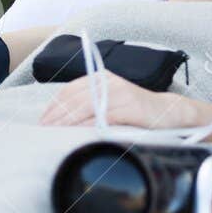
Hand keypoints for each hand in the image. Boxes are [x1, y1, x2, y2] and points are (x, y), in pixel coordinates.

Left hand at [38, 71, 200, 129]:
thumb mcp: (110, 102)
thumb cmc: (136, 112)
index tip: (43, 121)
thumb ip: (91, 105)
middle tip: (44, 130)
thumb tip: (63, 120)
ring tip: (55, 133)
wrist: (168, 113)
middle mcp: (108, 81)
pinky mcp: (129, 106)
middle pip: (74, 98)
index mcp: (101, 78)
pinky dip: (88, 125)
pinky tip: (78, 134)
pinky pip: (103, 116)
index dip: (54, 106)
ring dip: (67, 121)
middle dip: (56, 115)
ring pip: (85, 106)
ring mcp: (119, 92)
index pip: (69, 90)